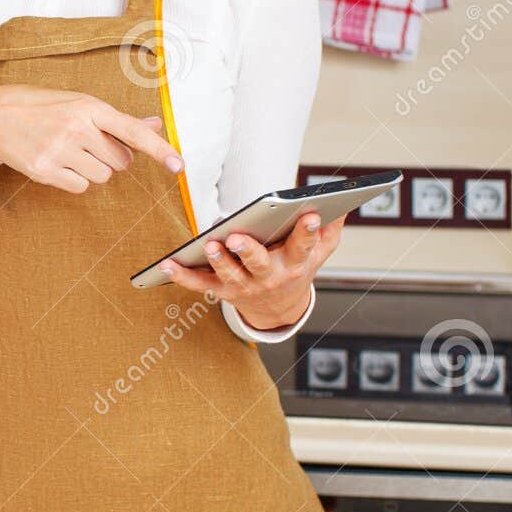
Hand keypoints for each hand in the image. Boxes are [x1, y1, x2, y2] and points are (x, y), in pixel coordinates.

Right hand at [0, 85, 184, 193]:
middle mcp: (76, 127)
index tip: (178, 165)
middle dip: (111, 157)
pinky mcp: (45, 170)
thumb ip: (118, 121)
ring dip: (92, 169)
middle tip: (86, 144)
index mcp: (89, 107)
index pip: (132, 131)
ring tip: (69, 152)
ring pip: (102, 177)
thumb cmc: (44, 108)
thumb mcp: (80, 105)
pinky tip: (57, 163)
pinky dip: (74, 180)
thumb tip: (155, 125)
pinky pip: (81, 187)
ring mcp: (59, 150)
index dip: (159, 149)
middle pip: (121, 161)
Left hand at [157, 211, 346, 329]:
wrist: (278, 309)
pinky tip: (166, 264)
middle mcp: (268, 276)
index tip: (310, 215)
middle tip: (237, 238)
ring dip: (217, 260)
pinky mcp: (221, 290)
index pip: (303, 246)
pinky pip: (199, 284)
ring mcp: (243, 285)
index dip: (307, 232)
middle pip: (258, 263)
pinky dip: (181, 276)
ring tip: (209, 245)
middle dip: (248, 251)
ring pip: (228, 273)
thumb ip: (331, 230)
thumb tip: (344, 202)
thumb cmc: (297, 269)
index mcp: (294, 263)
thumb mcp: (319, 253)